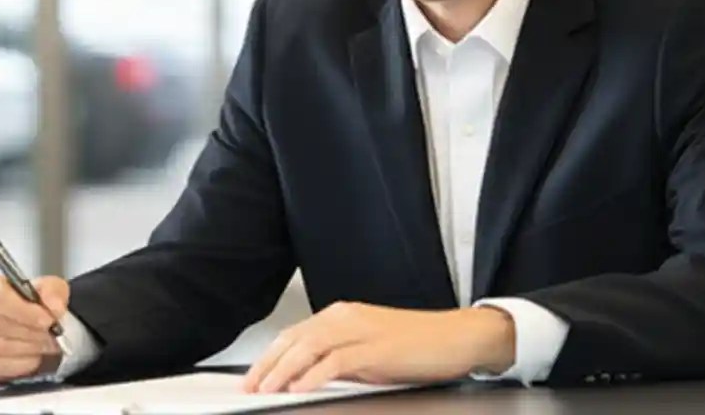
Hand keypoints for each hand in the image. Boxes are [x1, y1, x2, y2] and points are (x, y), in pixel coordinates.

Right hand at [0, 272, 69, 383]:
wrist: (19, 326)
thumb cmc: (26, 304)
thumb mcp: (46, 289)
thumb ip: (52, 292)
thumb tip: (55, 307)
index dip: (25, 311)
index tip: (47, 319)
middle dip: (29, 331)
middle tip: (51, 336)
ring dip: (26, 348)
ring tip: (45, 346)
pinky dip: (17, 365)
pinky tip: (32, 359)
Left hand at [241, 302, 514, 393]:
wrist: (456, 337)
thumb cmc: (417, 346)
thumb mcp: (369, 353)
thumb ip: (339, 360)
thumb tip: (307, 378)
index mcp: (342, 316)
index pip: (295, 334)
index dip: (269, 356)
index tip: (252, 376)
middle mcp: (347, 317)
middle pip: (294, 339)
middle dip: (267, 364)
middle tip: (248, 386)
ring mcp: (362, 330)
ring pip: (309, 347)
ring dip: (282, 370)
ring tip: (265, 389)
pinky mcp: (377, 348)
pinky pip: (337, 361)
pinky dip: (314, 374)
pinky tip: (299, 388)